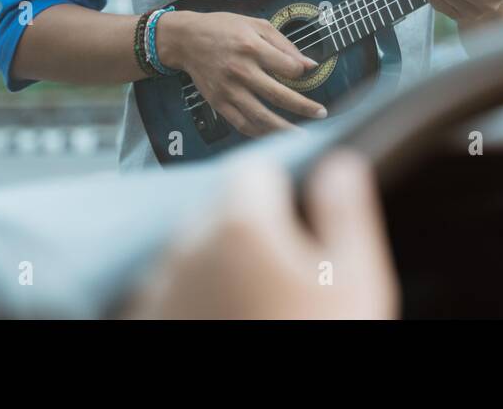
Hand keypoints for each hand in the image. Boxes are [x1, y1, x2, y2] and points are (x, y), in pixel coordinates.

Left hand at [123, 149, 399, 318]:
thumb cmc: (316, 338)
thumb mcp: (356, 277)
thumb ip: (345, 209)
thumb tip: (339, 164)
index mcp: (242, 225)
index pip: (254, 170)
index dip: (283, 187)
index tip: (300, 217)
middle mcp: (188, 249)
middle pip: (219, 211)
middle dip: (249, 228)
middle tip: (287, 273)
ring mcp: (160, 290)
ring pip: (191, 253)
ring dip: (217, 265)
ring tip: (256, 306)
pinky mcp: (146, 322)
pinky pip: (169, 294)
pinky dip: (192, 300)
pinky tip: (224, 320)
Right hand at [155, 10, 324, 136]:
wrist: (186, 39)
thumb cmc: (224, 28)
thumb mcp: (256, 25)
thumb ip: (285, 45)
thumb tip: (310, 65)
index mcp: (252, 47)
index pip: (287, 68)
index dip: (302, 72)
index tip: (308, 74)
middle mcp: (240, 70)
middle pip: (278, 95)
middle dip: (303, 107)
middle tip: (322, 114)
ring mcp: (228, 90)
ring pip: (260, 116)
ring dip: (284, 129)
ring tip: (304, 137)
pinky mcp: (218, 102)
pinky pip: (242, 124)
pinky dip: (260, 133)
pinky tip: (275, 136)